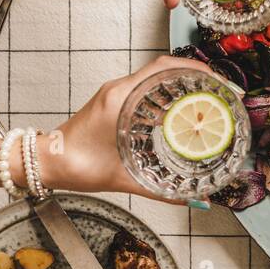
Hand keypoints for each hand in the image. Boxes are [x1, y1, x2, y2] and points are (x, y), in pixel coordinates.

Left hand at [36, 55, 207, 195]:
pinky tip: (183, 113)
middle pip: (165, 69)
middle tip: (222, 93)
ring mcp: (115, 94)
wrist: (47, 162)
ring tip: (209, 100)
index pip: (163, 68)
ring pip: (155, 78)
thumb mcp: (122, 179)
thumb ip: (160, 191)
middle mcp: (118, 89)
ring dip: (183, 84)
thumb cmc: (76, 166)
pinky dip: (167, 96)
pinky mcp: (113, 102)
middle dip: (197, 77)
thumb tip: (192, 200)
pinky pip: (146, 90)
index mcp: (120, 98)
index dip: (195, 70)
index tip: (218, 83)